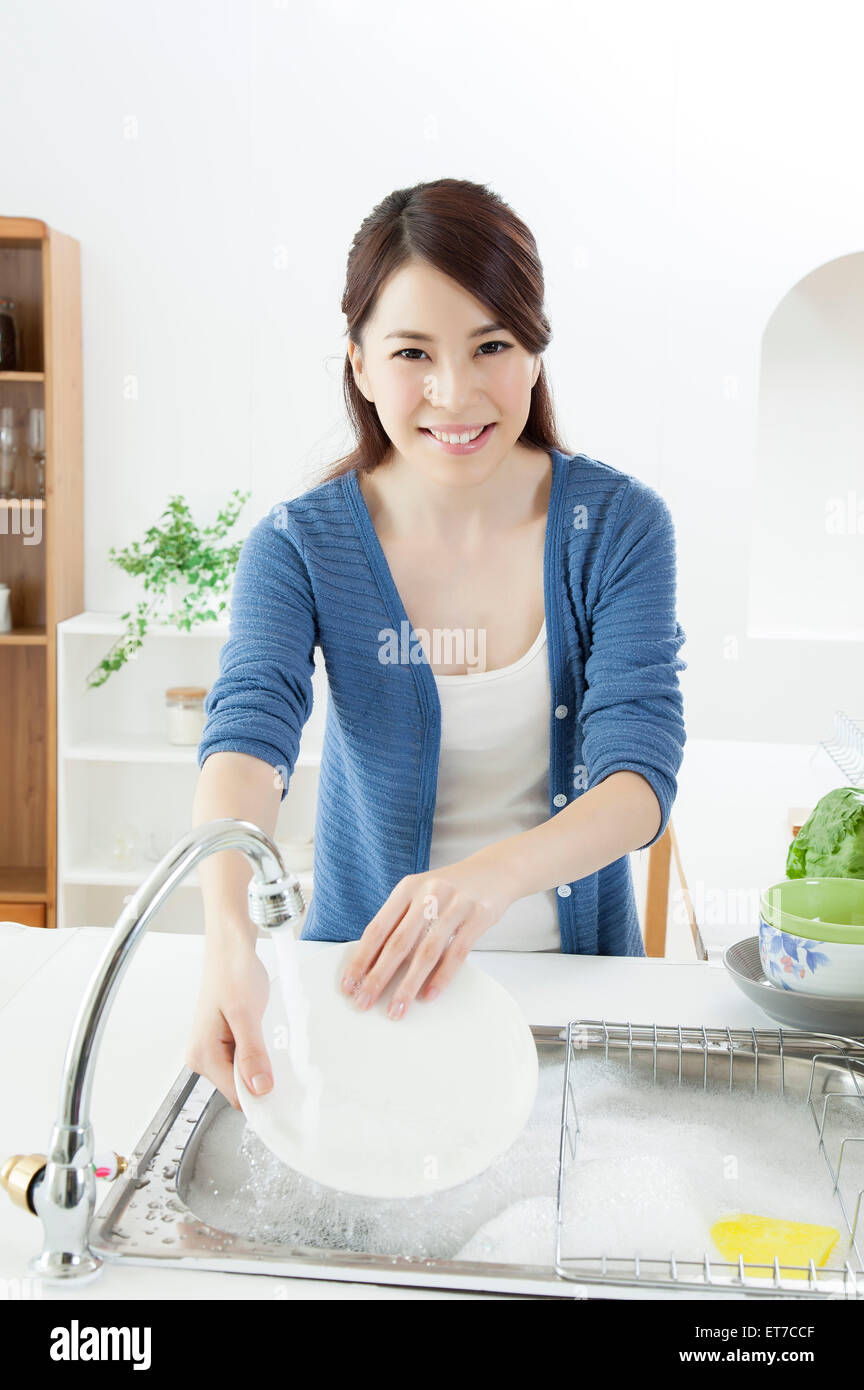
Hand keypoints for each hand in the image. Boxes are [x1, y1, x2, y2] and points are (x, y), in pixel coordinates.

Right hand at [185, 933, 272, 1109]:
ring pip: (244, 1074)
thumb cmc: (233, 972)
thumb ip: (252, 1053)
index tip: (286, 1094)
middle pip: (240, 1088)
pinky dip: (259, 1053)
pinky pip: (244, 1059)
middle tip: (283, 1058)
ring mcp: (212, 1049)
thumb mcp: (246, 1014)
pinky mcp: (223, 1041)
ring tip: (271, 1038)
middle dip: (262, 1078)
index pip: (236, 1096)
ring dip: (262, 1063)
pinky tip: (266, 1036)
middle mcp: (202, 1056)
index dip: (261, 1097)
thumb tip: (260, 1088)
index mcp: (203, 1054)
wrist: (231, 948)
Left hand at [339, 853, 518, 1020]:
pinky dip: (442, 976)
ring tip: (397, 1008)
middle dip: (378, 977)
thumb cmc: (451, 889)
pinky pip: (458, 952)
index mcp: (407, 888)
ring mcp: (455, 904)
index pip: (377, 929)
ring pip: (427, 951)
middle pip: (398, 943)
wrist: (495, 870)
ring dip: (409, 985)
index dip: (361, 959)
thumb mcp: (421, 894)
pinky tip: (430, 994)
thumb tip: (372, 964)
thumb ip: (400, 921)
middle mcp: (428, 893)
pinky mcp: (478, 916)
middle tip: (364, 1002)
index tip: (349, 984)